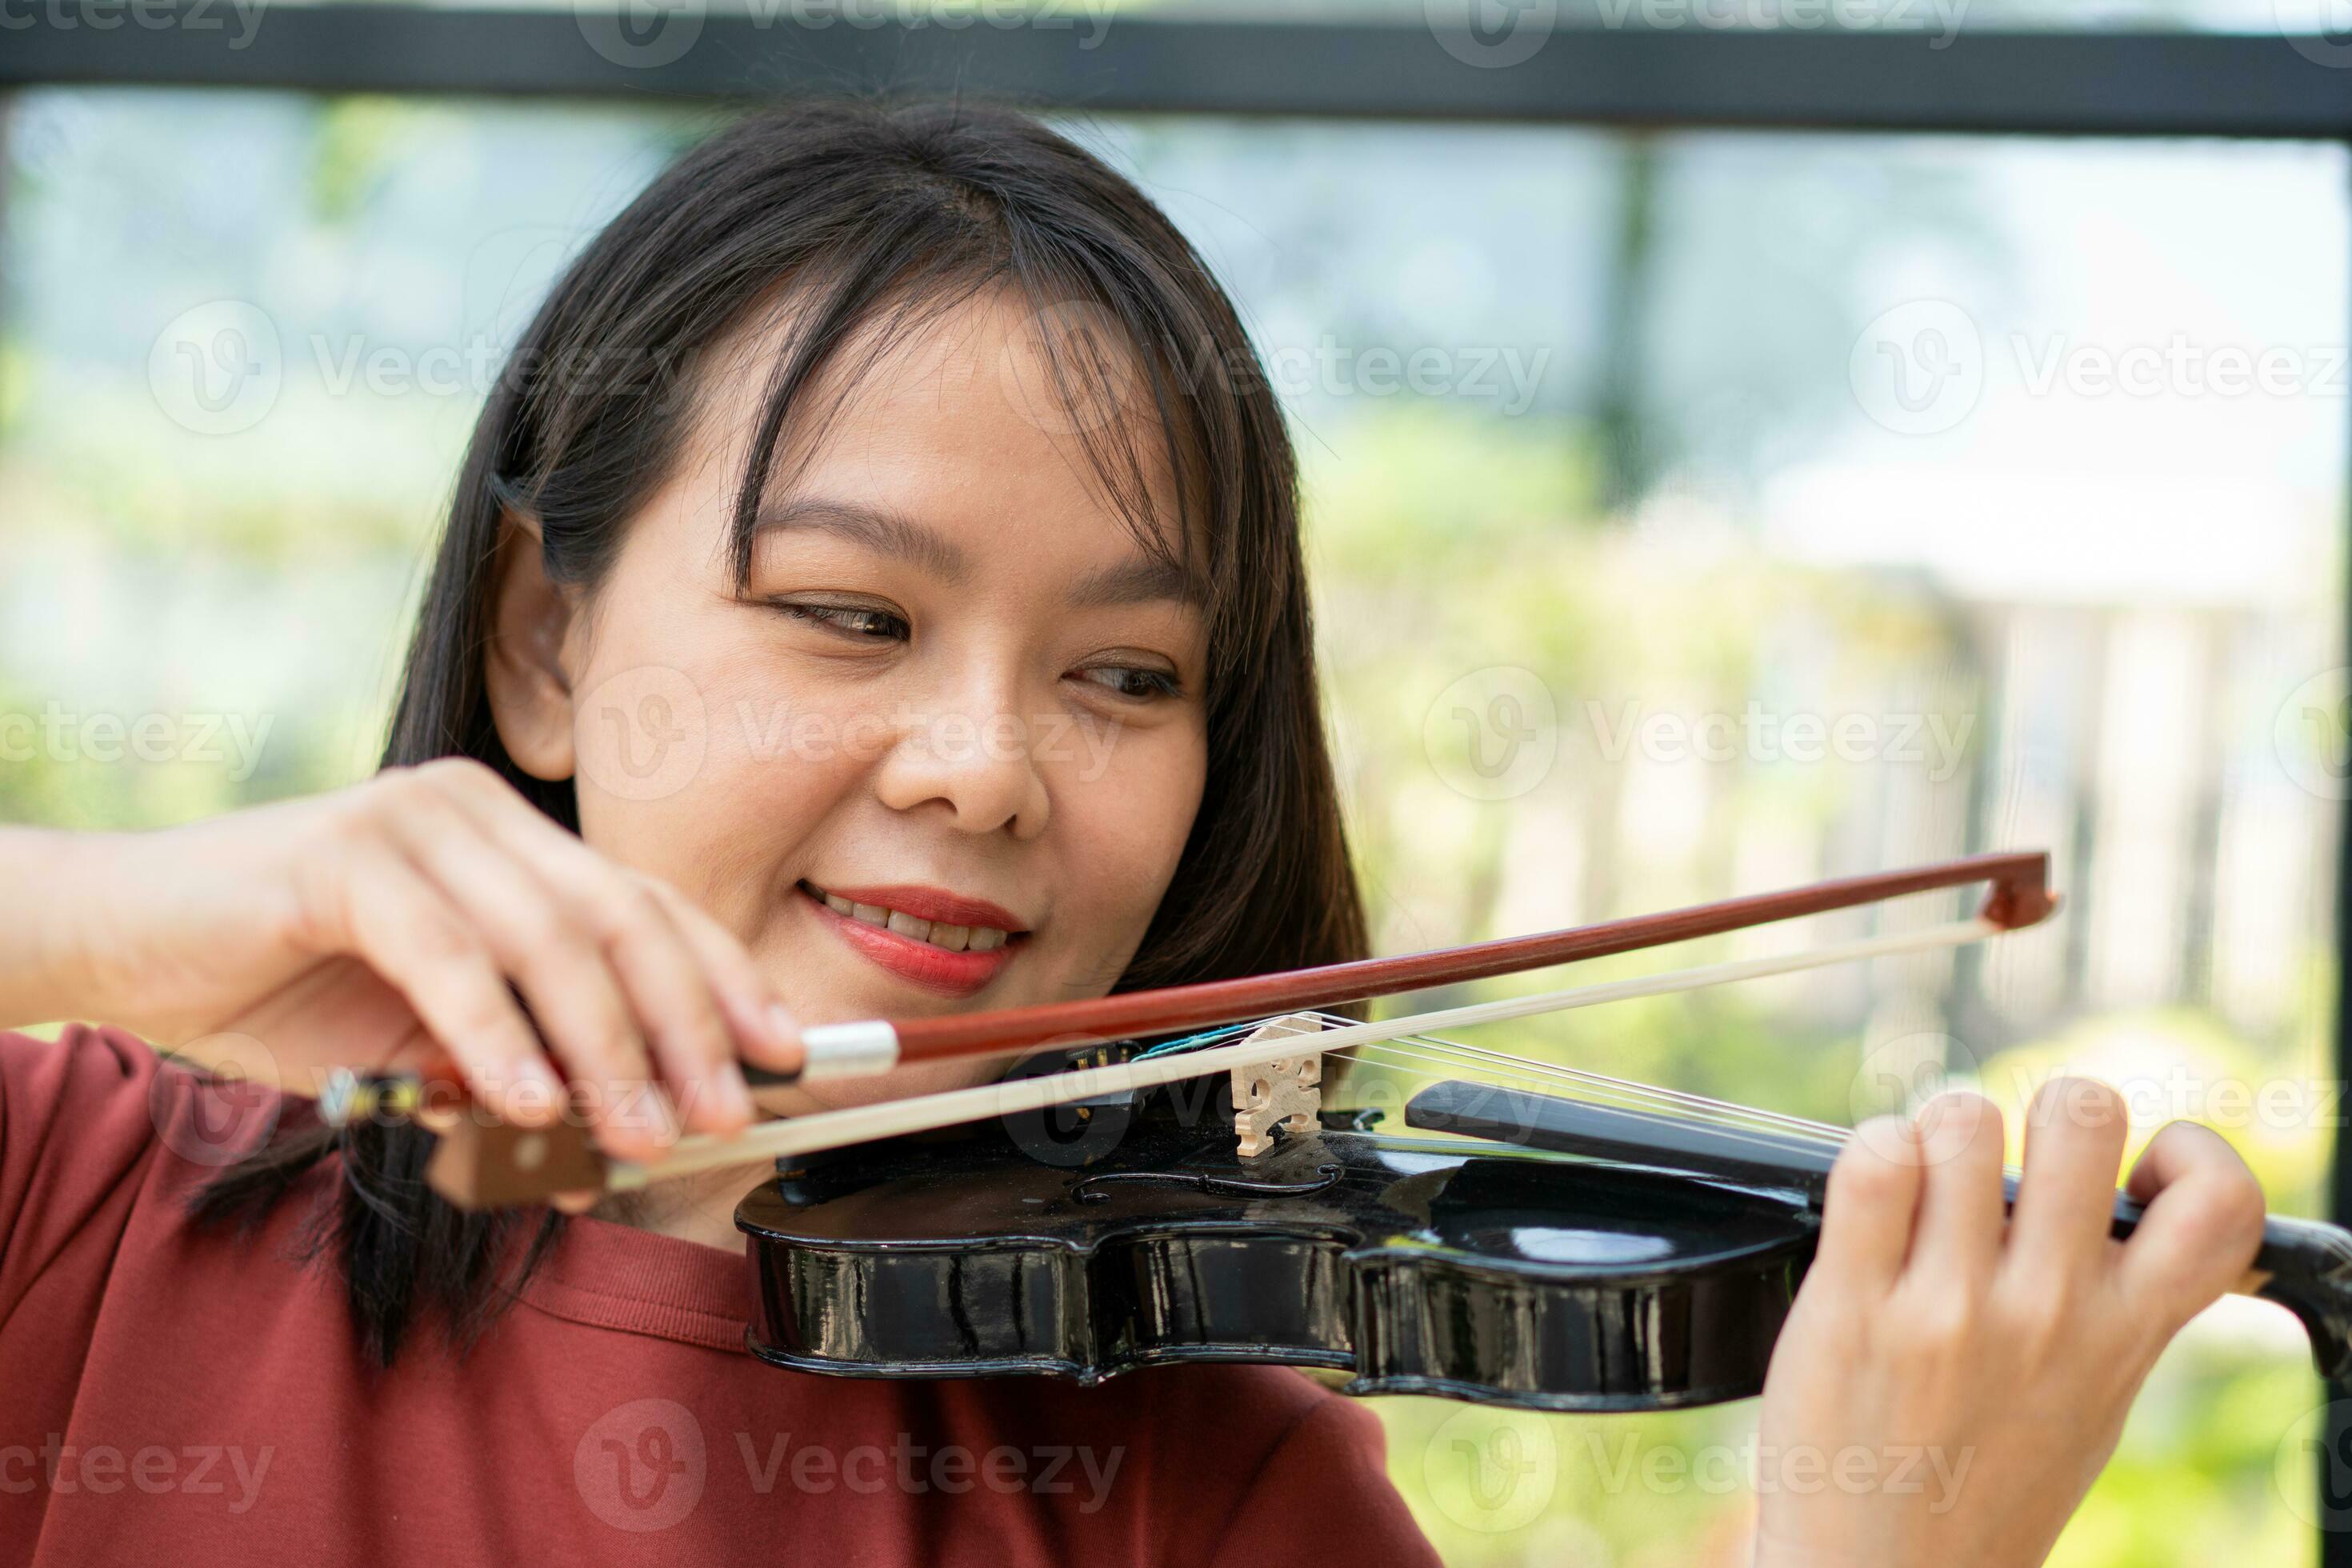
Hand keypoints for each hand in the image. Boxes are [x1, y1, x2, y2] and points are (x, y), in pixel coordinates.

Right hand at [38, 758, 801, 1172]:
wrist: (122, 941)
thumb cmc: (278, 987)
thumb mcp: (428, 1041)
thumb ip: (519, 1069)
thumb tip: (622, 1143)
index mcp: (510, 837)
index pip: (648, 905)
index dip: (725, 979)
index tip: (785, 1055)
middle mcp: (476, 810)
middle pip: (624, 917)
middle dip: (687, 1024)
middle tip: (725, 1114)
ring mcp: (412, 822)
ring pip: (551, 938)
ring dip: (607, 1047)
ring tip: (641, 1131)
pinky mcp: (342, 858)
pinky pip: (449, 956)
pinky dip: (498, 1037)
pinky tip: (527, 1105)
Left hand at [1753, 1080, 2265, 1567]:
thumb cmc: (1983, 1484)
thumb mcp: (2090, 1401)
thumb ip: (2117, 1305)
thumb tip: (2136, 1206)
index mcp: (2125, 1334)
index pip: (2225, 1203)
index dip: (2188, 1151)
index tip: (2134, 1173)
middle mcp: (2049, 1311)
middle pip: (2083, 1113)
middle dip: (2046, 1109)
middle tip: (2011, 1164)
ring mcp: (1951, 1305)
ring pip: (1964, 1118)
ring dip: (1941, 1130)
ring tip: (1927, 1183)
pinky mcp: (1854, 1304)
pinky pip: (1871, 1163)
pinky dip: (1870, 1153)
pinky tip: (1875, 1195)